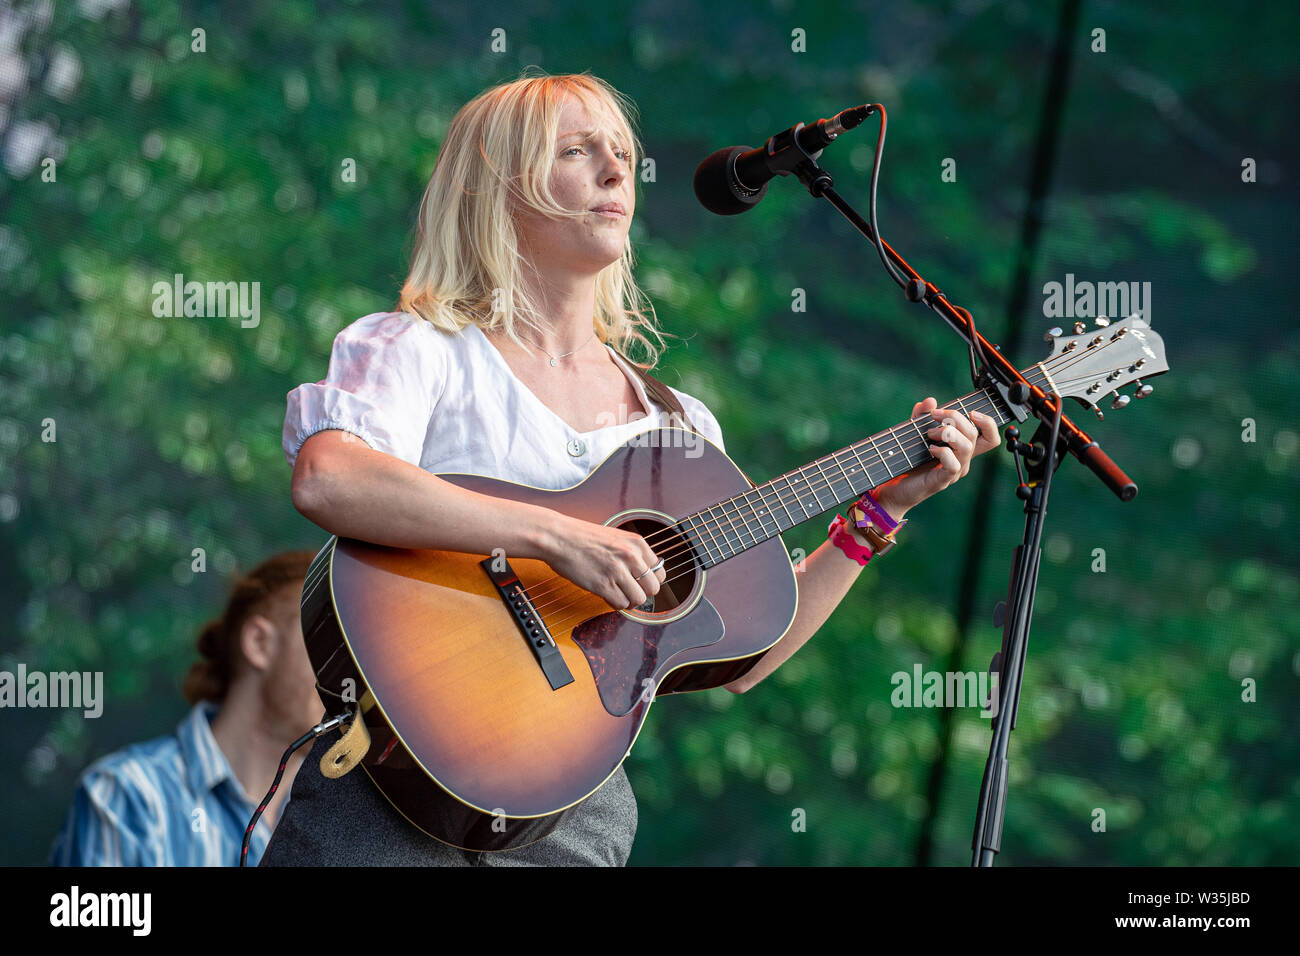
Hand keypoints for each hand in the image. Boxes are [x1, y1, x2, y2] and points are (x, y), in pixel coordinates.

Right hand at [540, 514, 667, 610]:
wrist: (558, 537)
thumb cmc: (581, 536)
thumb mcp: (615, 537)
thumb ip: (632, 552)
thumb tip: (643, 572)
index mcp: (637, 543)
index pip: (659, 571)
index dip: (649, 581)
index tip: (640, 583)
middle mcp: (631, 556)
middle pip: (653, 588)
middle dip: (642, 593)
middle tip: (629, 591)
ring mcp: (618, 571)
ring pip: (639, 599)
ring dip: (629, 601)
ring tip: (617, 594)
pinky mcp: (603, 585)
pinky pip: (621, 604)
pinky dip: (615, 604)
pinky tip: (607, 595)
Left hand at [871, 397, 1000, 518]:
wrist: (892, 490)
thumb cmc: (906, 462)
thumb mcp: (913, 433)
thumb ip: (921, 416)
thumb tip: (931, 401)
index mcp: (960, 449)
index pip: (990, 437)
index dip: (988, 423)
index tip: (972, 412)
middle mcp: (961, 460)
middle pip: (975, 434)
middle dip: (956, 417)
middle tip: (934, 415)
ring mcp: (953, 471)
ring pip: (966, 447)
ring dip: (948, 433)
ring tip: (929, 434)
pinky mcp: (942, 481)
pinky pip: (953, 465)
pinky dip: (943, 452)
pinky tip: (930, 449)